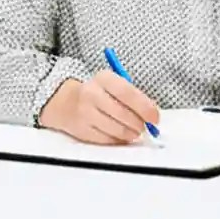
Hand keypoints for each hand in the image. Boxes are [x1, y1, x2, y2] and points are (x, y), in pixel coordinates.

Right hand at [38, 71, 160, 144]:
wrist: (65, 102)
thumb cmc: (98, 93)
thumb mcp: (113, 85)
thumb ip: (132, 96)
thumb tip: (152, 114)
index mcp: (104, 78)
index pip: (128, 93)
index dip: (145, 107)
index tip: (155, 118)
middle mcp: (92, 94)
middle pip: (123, 114)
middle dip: (140, 124)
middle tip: (146, 127)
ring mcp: (85, 113)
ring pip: (117, 129)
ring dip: (131, 133)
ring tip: (134, 131)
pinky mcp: (82, 130)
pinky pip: (108, 139)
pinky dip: (119, 139)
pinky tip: (120, 134)